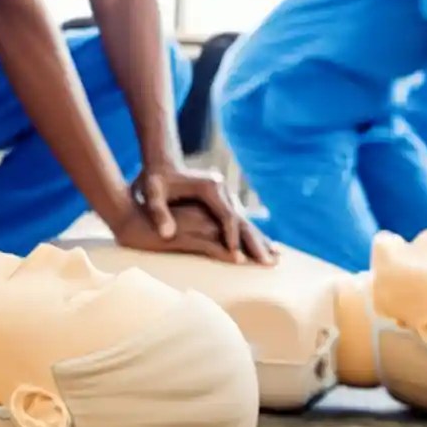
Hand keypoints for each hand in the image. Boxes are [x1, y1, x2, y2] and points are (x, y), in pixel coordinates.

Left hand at [131, 167, 275, 263]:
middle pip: (242, 220)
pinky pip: (239, 221)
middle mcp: (221, 189)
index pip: (226, 216)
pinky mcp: (222, 200)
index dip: (230, 236)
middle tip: (268, 263)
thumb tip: (167, 236)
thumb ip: (159, 213)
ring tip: (275, 259)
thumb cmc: (156, 180)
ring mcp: (224, 194)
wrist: (163, 163)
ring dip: (259, 240)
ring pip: (245, 221)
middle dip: (255, 242)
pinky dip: (251, 236)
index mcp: (209, 188)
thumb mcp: (152, 195)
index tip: (236, 255)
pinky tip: (263, 248)